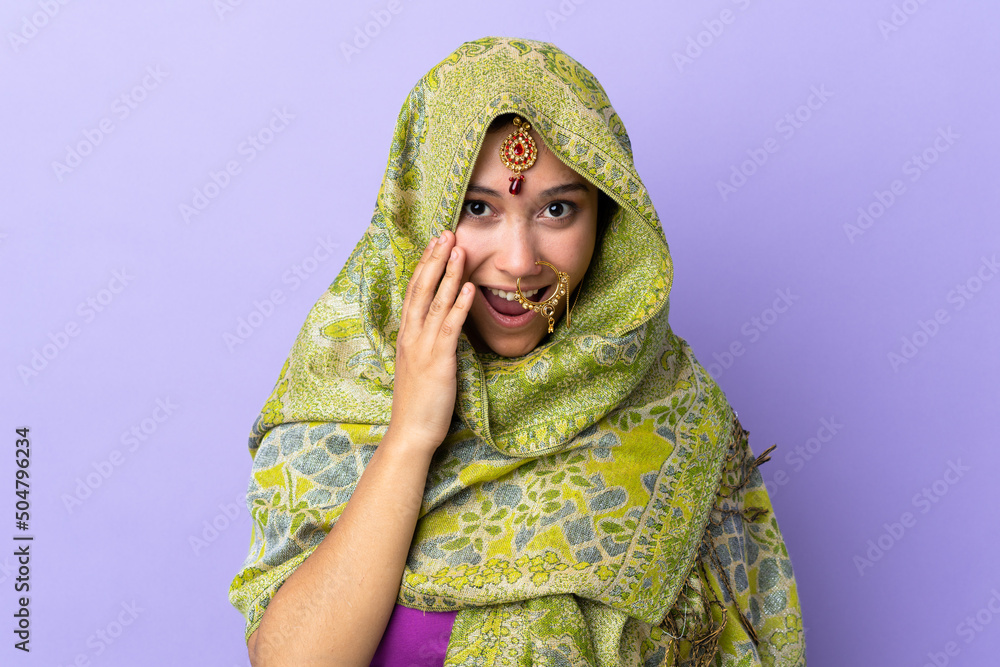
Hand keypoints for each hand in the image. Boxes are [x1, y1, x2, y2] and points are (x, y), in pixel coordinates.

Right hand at [387, 231, 473, 453]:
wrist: (410, 433)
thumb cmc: (418, 404)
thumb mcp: (420, 367)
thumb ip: (427, 345)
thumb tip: (440, 328)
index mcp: (406, 336)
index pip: (414, 292)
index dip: (425, 266)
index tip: (435, 243)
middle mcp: (411, 336)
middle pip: (421, 289)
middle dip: (435, 259)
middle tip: (446, 233)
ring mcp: (423, 347)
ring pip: (436, 302)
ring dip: (449, 273)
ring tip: (459, 249)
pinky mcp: (438, 361)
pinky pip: (449, 328)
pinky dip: (460, 305)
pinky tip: (468, 287)